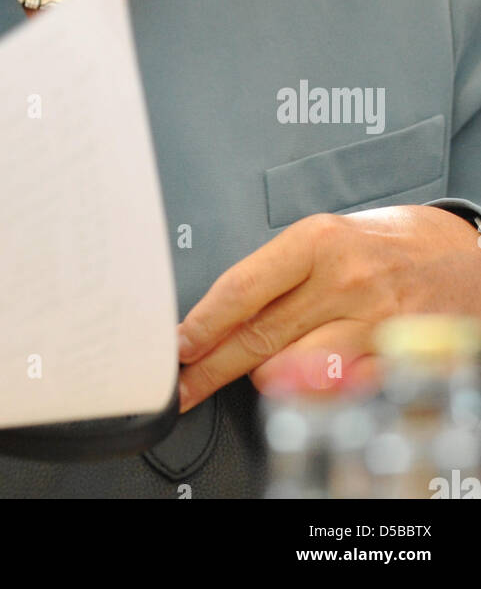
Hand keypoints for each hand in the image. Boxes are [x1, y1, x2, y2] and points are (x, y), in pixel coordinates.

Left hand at [176, 205, 480, 411]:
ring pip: (293, 369)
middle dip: (211, 365)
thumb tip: (228, 312)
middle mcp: (345, 281)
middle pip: (259, 335)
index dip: (202, 323)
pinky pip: (338, 389)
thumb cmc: (391, 244)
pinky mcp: (396, 360)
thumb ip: (284, 273)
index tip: (177, 344)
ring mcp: (373, 325)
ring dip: (259, 380)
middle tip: (181, 383)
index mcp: (319, 240)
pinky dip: (310, 393)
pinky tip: (294, 390)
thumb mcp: (332, 236)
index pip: (242, 288)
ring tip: (236, 379)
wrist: (466, 256)